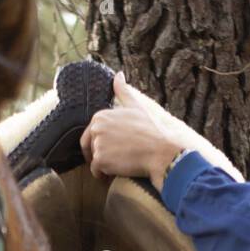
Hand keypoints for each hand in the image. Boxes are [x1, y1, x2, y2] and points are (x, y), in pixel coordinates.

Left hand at [80, 71, 183, 189]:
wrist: (160, 152)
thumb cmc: (151, 130)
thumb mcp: (136, 106)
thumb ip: (123, 91)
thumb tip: (118, 74)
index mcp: (100, 115)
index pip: (91, 135)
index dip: (102, 144)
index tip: (116, 148)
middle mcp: (95, 128)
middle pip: (89, 149)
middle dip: (101, 156)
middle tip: (118, 159)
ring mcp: (97, 144)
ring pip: (94, 161)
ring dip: (105, 166)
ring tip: (122, 163)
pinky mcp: (100, 160)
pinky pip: (97, 172)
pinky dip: (105, 176)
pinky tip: (119, 171)